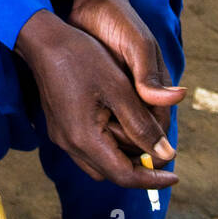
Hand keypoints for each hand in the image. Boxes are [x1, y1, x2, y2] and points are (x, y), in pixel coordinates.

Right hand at [15, 10, 180, 186]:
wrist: (42, 39)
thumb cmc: (82, 58)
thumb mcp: (119, 88)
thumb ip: (142, 125)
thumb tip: (166, 154)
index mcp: (85, 138)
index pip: (124, 175)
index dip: (152, 179)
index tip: (175, 177)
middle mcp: (70, 144)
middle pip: (111, 173)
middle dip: (139, 169)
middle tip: (161, 153)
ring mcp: (61, 136)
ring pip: (99, 164)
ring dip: (122, 159)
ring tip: (143, 140)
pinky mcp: (59, 127)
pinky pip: (87, 150)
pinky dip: (108, 147)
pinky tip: (120, 127)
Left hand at [70, 0, 185, 137]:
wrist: (92, 5)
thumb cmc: (119, 21)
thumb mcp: (137, 44)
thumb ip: (150, 73)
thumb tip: (178, 97)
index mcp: (157, 89)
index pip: (157, 130)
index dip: (145, 143)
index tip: (125, 146)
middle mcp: (141, 97)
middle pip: (137, 136)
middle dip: (123, 141)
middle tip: (100, 133)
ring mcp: (120, 95)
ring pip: (118, 130)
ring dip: (106, 135)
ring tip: (86, 128)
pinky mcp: (102, 92)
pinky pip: (101, 118)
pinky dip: (94, 123)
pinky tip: (78, 121)